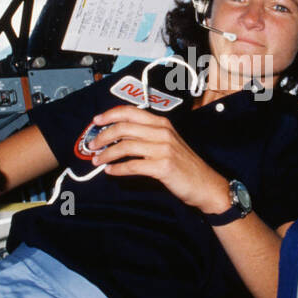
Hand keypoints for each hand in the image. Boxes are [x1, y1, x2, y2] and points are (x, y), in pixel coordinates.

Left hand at [89, 105, 230, 213]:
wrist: (205, 185)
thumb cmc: (185, 165)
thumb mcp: (168, 142)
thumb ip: (148, 135)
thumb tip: (119, 135)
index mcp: (162, 124)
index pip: (130, 112)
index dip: (110, 115)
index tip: (96, 121)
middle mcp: (162, 132)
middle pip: (124, 128)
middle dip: (102, 136)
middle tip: (92, 145)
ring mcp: (163, 149)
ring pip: (125, 146)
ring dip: (106, 154)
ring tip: (97, 161)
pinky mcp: (162, 167)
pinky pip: (133, 165)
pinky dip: (117, 169)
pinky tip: (111, 171)